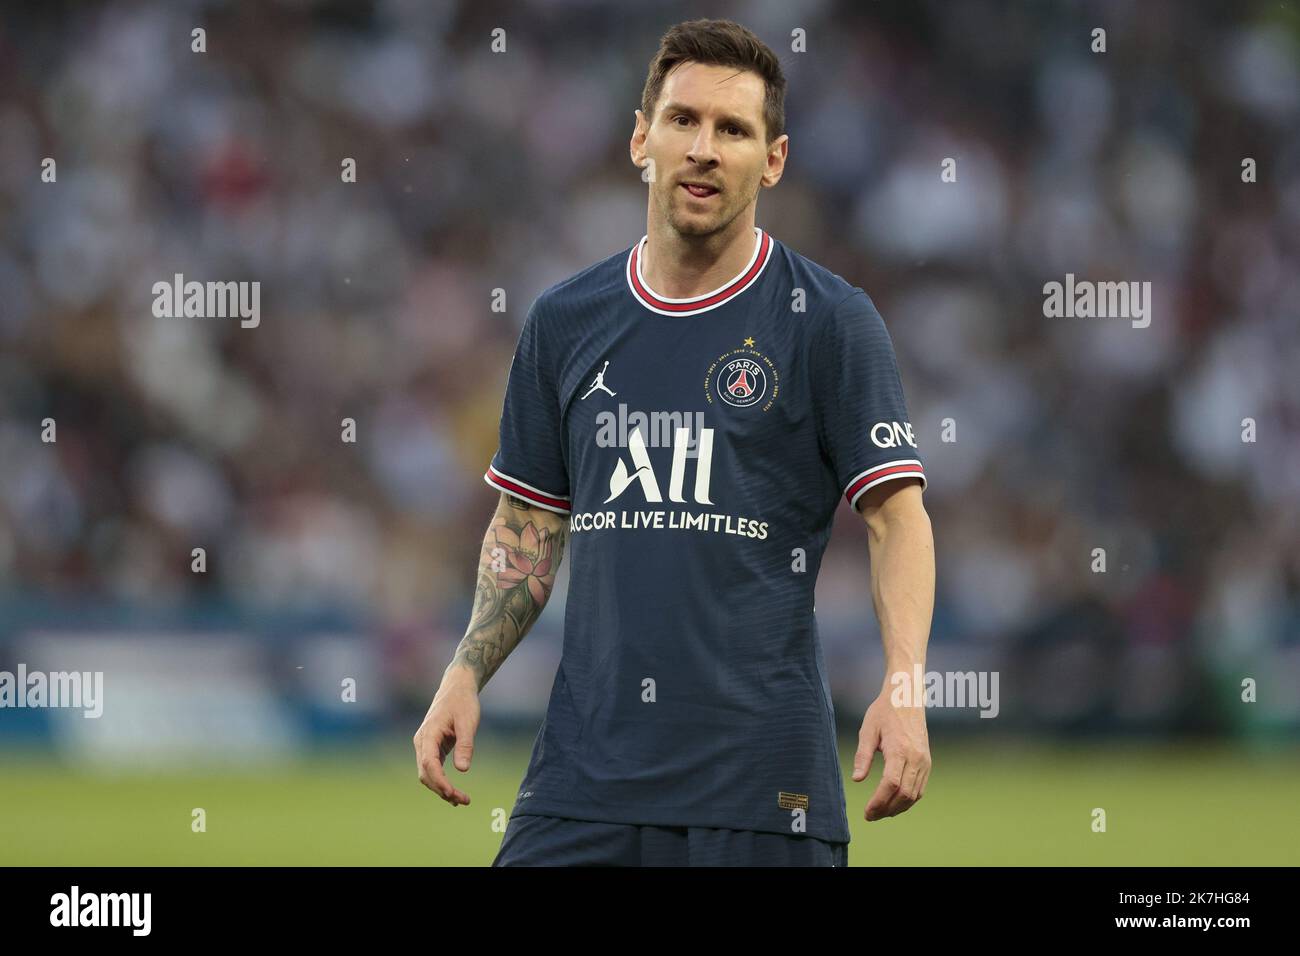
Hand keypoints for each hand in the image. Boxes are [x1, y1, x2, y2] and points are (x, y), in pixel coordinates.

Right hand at [414, 666, 480, 805]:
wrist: (457, 688)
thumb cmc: (463, 702)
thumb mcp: (468, 722)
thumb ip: (465, 745)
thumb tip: (462, 770)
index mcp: (429, 734)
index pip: (429, 764)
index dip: (440, 782)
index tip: (452, 794)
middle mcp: (422, 742)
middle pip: (426, 773)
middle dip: (442, 790)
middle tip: (463, 801)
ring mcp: (425, 745)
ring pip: (428, 773)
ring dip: (441, 788)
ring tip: (462, 801)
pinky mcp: (432, 748)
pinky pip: (433, 769)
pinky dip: (441, 781)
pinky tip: (453, 792)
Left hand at [852, 690, 930, 820]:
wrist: (907, 697)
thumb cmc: (884, 712)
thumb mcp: (868, 730)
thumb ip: (862, 755)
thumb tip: (857, 779)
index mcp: (900, 749)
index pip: (891, 784)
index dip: (879, 802)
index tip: (867, 812)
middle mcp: (916, 758)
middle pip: (904, 794)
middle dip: (886, 810)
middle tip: (870, 816)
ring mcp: (924, 761)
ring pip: (914, 795)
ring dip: (897, 808)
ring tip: (880, 813)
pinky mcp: (927, 763)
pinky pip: (920, 789)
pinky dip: (908, 800)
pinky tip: (894, 803)